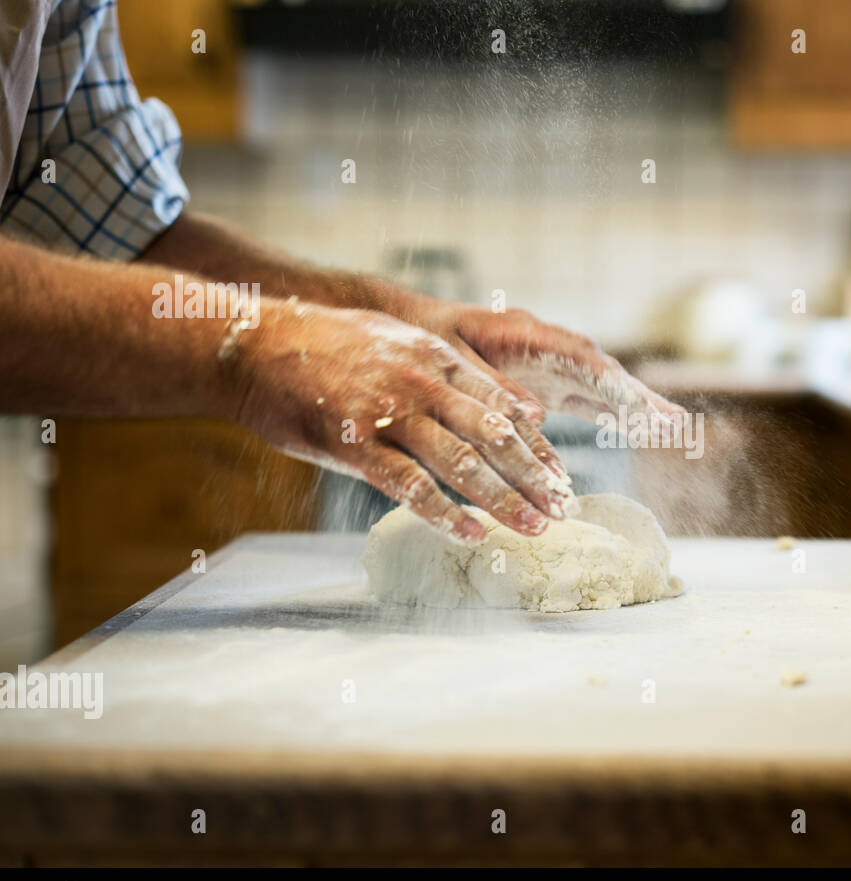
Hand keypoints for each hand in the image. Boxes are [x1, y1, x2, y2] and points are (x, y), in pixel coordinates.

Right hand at [231, 300, 572, 542]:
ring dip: (503, 499)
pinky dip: (444, 513)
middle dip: (533, 477)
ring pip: (461, 462)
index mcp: (437, 357)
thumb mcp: (400, 343)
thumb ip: (452, 374)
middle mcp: (421, 381)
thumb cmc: (329, 348)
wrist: (253, 345)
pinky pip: (409, 484)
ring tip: (533, 528)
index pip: (502, 407)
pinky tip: (471, 535)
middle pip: (493, 436)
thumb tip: (506, 406)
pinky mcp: (353, 442)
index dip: (537, 446)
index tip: (562, 477)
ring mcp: (388, 411)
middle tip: (563, 510)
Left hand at [401, 301, 686, 434]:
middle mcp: (545, 345)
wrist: (405, 324)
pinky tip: (640, 431)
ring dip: (636, 407)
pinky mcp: (545, 381)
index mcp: (522, 333)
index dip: (612, 385)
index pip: (578, 358)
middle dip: (639, 397)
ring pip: (601, 386)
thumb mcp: (447, 358)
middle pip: (602, 372)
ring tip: (675, 430)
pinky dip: (613, 414)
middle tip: (676, 424)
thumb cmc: (421, 337)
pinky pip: (586, 398)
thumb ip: (491, 385)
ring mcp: (549, 364)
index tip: (639, 407)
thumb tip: (535, 415)